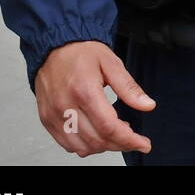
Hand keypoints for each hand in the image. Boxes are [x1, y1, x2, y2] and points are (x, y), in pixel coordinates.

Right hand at [34, 41, 154, 156]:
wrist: (54, 47)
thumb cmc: (82, 53)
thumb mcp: (112, 63)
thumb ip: (129, 88)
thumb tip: (147, 105)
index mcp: (84, 90)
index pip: (109, 127)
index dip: (129, 140)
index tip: (144, 143)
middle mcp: (65, 106)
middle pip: (97, 140)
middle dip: (120, 144)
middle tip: (133, 138)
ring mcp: (53, 115)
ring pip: (81, 147)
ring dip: (103, 147)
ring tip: (115, 134)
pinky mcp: (46, 120)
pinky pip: (66, 144)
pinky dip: (84, 146)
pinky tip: (96, 134)